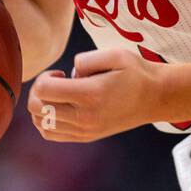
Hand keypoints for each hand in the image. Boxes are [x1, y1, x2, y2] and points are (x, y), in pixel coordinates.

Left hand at [26, 47, 163, 142]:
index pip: (43, 90)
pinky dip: (46, 120)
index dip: (44, 77)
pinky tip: (62, 107)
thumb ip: (86, 59)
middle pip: (36, 108)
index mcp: (90, 95)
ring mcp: (84, 130)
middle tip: (58, 82)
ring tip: (60, 96)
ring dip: (41, 106)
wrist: (154, 98)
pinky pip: (51, 134)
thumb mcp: (115, 54)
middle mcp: (84, 117)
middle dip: (39, 91)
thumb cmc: (135, 72)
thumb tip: (70, 72)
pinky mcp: (85, 137)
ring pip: (40, 123)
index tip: (60, 73)